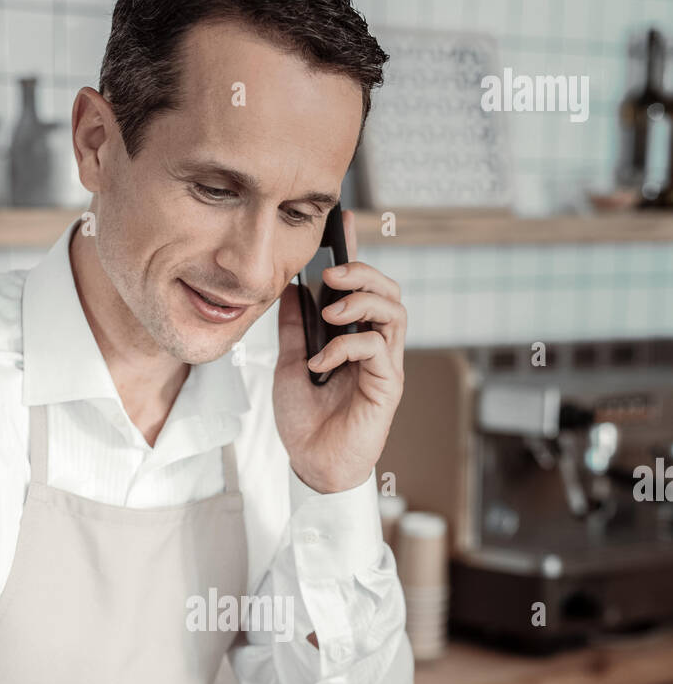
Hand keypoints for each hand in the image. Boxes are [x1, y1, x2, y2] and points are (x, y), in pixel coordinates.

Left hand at [273, 207, 406, 493]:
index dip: (356, 250)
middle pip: (389, 290)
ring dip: (361, 302)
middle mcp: (375, 346)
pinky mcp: (387, 386)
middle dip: (363, 273)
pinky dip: (346, 346)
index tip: (344, 218)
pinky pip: (376, 348)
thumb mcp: (289, 363)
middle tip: (333, 276)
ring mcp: (384, 365)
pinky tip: (320, 361)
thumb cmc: (306, 420)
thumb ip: (294, 327)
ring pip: (393, 312)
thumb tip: (290, 287)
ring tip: (330, 311)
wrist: (311, 465)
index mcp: (354, 336)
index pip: (362, 286)